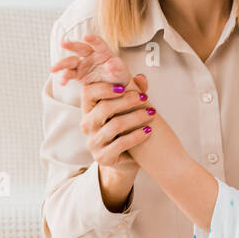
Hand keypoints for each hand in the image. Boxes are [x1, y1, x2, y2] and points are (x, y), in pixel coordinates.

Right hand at [53, 33, 129, 86]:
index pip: (98, 43)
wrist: (116, 88)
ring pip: (71, 61)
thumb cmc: (120, 77)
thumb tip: (111, 64)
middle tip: (63, 44)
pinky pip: (69, 74)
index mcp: (103, 52)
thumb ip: (117, 68)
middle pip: (80, 48)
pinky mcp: (78, 74)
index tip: (86, 37)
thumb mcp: (122, 73)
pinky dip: (65, 78)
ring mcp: (83, 64)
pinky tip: (62, 83)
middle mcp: (91, 56)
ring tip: (53, 69)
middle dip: (71, 46)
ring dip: (62, 64)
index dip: (92, 39)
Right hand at [54, 35, 154, 174]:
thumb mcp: (127, 110)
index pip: (87, 93)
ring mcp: (93, 143)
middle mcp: (87, 125)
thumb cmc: (125, 131)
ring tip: (151, 114)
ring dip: (136, 117)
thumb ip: (132, 92)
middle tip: (145, 98)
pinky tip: (148, 131)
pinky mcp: (102, 157)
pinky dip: (136, 135)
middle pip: (103, 108)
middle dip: (127, 101)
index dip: (104, 88)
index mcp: (89, 110)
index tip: (124, 87)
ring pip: (114, 126)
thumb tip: (141, 77)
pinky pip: (120, 144)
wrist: (126, 160)